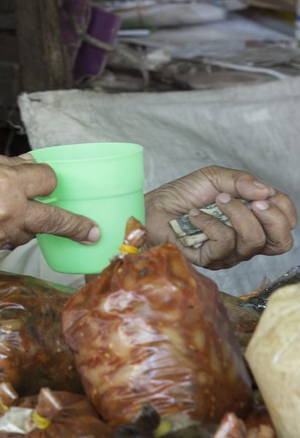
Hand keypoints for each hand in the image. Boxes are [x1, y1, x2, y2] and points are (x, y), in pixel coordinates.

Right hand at [0, 145, 98, 282]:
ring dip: (30, 222)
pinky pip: (8, 239)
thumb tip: (27, 164)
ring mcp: (0, 235)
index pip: (47, 180)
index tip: (46, 178)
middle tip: (94, 231)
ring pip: (30, 231)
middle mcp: (10, 212)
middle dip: (77, 225)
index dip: (47, 178)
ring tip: (15, 212)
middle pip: (56, 219)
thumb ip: (3, 162)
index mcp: (7, 182)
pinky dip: (8, 230)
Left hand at [145, 166, 296, 269]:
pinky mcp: (210, 260)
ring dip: (237, 213)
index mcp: (253, 221)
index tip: (265, 195)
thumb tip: (265, 191)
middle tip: (253, 201)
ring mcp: (229, 254)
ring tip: (218, 200)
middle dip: (272, 218)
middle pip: (280, 242)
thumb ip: (240, 181)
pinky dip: (210, 223)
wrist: (152, 208)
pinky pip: (223, 243)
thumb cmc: (183, 195)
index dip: (283, 210)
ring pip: (252, 241)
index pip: (285, 225)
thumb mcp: (214, 178)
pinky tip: (196, 215)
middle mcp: (245, 241)